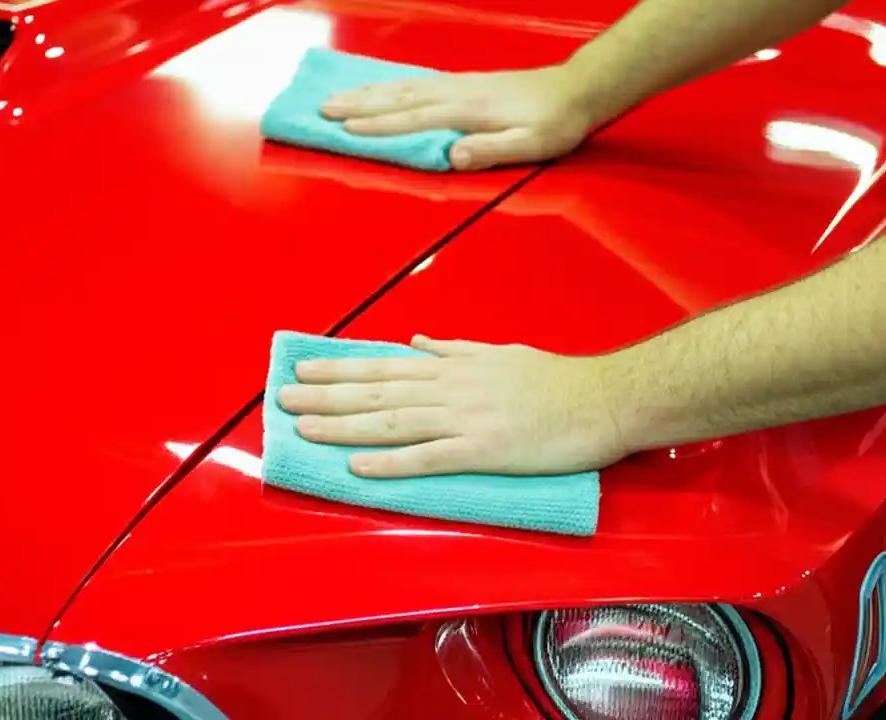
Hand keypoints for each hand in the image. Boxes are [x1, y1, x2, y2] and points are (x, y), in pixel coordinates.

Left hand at [277, 336, 629, 476]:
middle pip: (377, 392)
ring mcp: (464, 419)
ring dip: (343, 425)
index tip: (304, 370)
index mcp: (453, 366)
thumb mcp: (500, 353)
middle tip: (283, 399)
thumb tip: (417, 341)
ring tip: (303, 429)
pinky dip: (389, 462)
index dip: (340, 370)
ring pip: (391, 422)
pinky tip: (357, 465)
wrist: (602, 400)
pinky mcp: (482, 451)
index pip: (384, 367)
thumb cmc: (554, 380)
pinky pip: (427, 458)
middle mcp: (450, 388)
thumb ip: (455, 350)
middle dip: (326, 396)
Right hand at [321, 66, 600, 170]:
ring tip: (336, 97)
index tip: (347, 130)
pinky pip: (416, 81)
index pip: (415, 118)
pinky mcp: (463, 83)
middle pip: (399, 97)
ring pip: (403, 86)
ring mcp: (458, 85)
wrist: (577, 91)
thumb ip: (491, 149)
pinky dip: (390, 83)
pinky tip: (376, 87)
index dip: (380, 126)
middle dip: (359, 104)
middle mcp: (457, 92)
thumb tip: (453, 156)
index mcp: (469, 111)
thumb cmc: (555, 125)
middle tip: (322, 109)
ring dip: (367, 92)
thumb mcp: (531, 145)